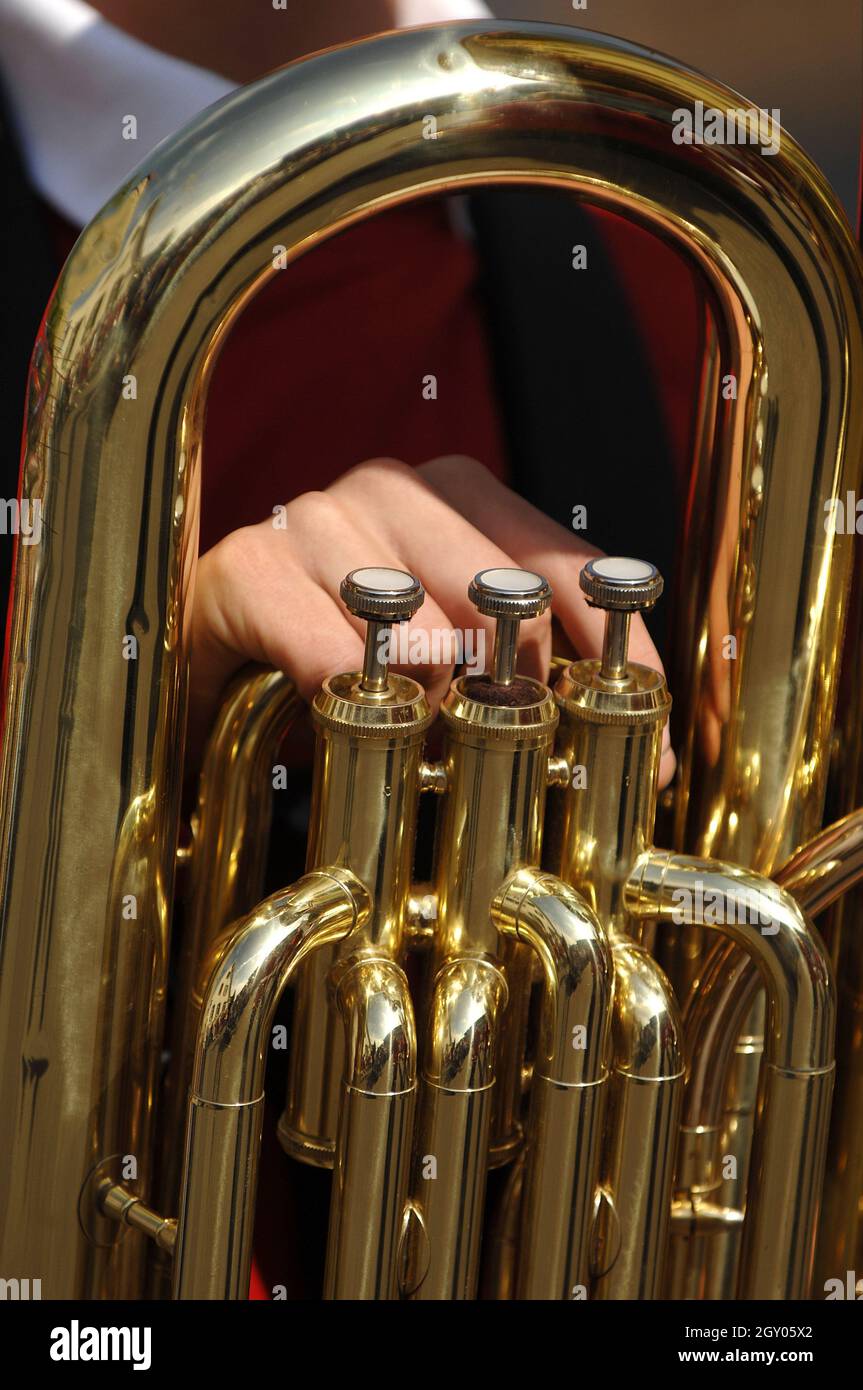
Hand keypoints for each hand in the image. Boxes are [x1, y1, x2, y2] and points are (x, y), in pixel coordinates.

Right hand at [190, 455, 674, 784]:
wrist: (209, 652)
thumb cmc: (343, 649)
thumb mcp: (449, 647)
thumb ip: (531, 666)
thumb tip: (647, 754)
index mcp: (457, 492)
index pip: (569, 568)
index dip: (622, 660)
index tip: (650, 752)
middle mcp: (394, 484)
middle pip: (506, 600)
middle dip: (526, 696)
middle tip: (519, 759)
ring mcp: (318, 517)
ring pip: (425, 629)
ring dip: (439, 706)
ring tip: (426, 745)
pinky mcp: (248, 566)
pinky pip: (332, 653)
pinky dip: (358, 705)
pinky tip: (354, 724)